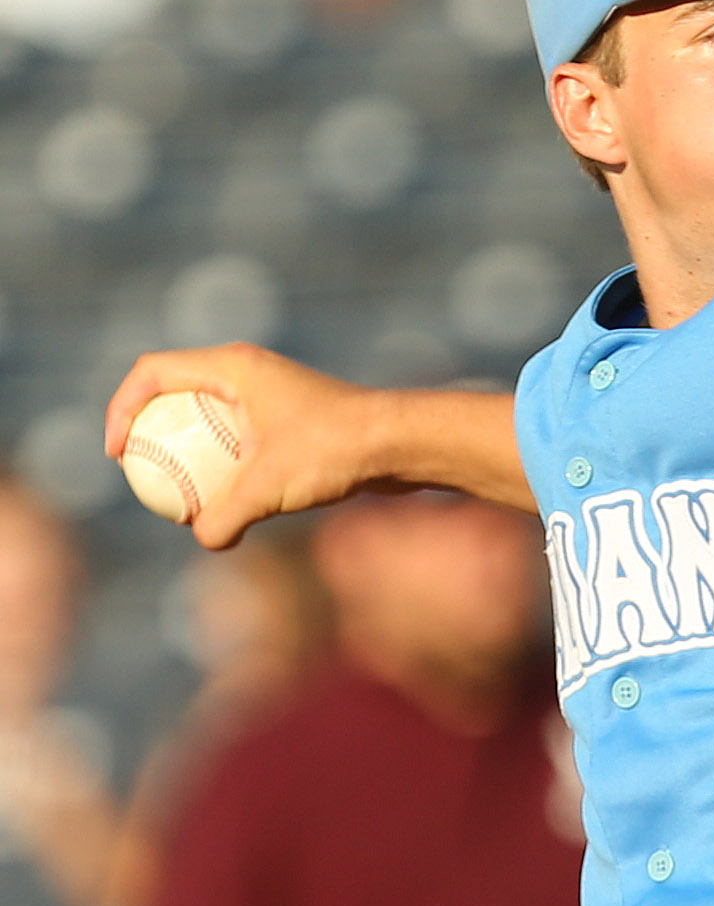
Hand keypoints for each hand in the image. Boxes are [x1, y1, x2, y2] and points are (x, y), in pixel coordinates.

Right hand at [106, 345, 384, 548]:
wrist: (401, 442)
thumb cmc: (335, 450)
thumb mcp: (270, 488)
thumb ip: (225, 517)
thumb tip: (206, 540)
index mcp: (233, 366)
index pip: (152, 372)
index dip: (121, 409)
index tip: (119, 455)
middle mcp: (249, 371)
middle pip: (174, 390)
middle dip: (149, 429)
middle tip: (139, 475)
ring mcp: (271, 393)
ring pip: (209, 416)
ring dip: (187, 451)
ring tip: (179, 497)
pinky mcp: (291, 418)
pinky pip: (239, 437)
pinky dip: (223, 464)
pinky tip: (227, 504)